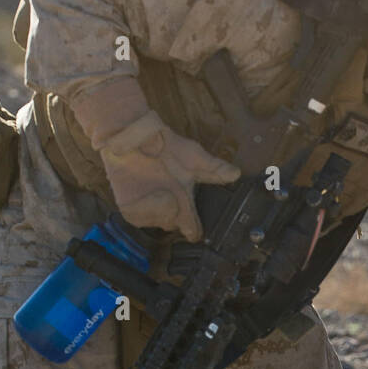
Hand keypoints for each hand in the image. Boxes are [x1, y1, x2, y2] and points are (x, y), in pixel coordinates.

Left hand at [70, 76, 238, 240]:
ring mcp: (149, 212)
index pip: (193, 229)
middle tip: (178, 197)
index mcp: (186, 204)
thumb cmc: (166, 146)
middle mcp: (169, 212)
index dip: (196, 232)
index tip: (197, 231)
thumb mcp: (194, 156)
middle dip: (178, 214)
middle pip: (176, 227)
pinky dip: (146, 204)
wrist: (137, 136)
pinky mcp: (131, 209)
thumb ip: (214, 168)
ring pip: (161, 221)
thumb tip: (236, 174)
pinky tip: (148, 190)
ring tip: (162, 187)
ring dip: (164, 207)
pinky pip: (140, 217)